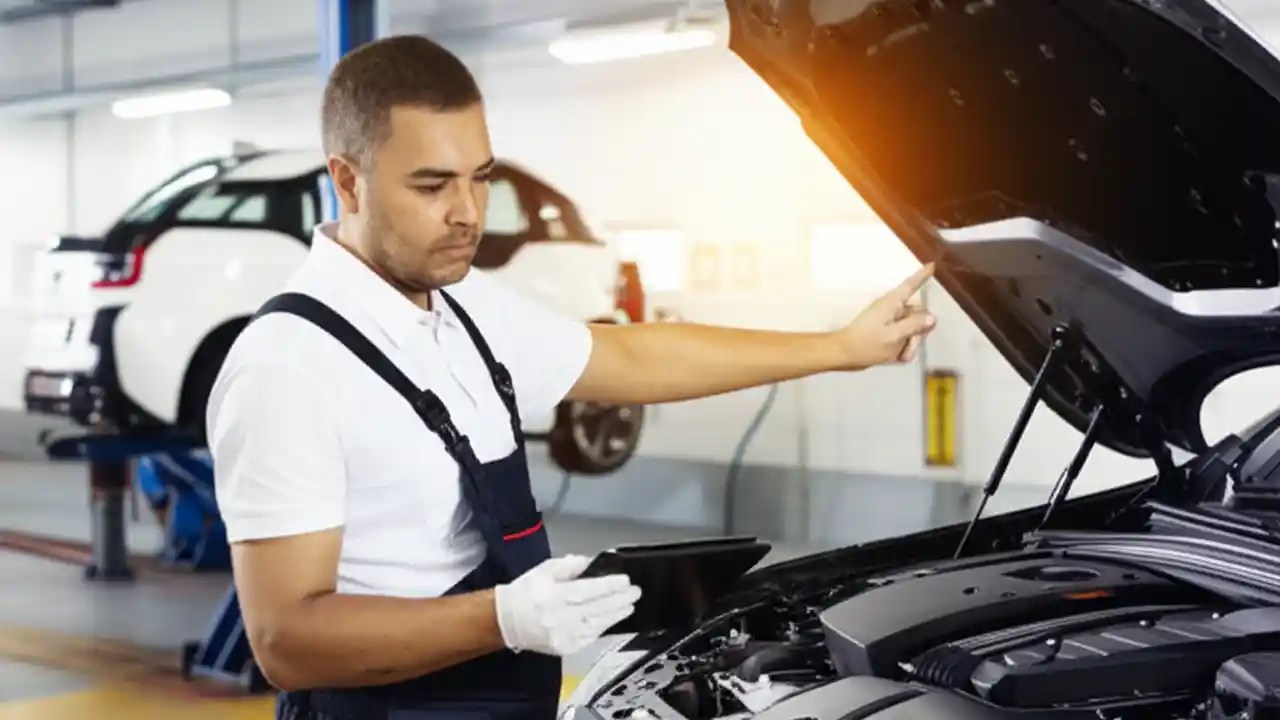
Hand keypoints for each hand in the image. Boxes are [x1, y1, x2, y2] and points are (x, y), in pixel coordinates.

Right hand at [493, 555, 640, 656]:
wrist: (506, 621)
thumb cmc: (527, 592)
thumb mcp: (545, 570)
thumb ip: (569, 565)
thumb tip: (591, 563)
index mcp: (555, 596)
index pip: (588, 590)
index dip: (609, 586)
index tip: (625, 580)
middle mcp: (561, 618)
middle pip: (597, 609)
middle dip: (619, 600)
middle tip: (635, 592)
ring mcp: (564, 636)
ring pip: (597, 625)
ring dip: (615, 615)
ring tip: (629, 606)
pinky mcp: (566, 648)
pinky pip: (590, 637)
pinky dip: (603, 627)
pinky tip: (612, 619)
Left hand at [833, 264, 937, 368]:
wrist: (844, 354)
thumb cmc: (867, 343)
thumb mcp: (894, 336)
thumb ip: (914, 326)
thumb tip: (932, 318)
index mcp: (892, 303)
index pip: (911, 285)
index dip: (922, 276)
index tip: (932, 264)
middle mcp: (892, 308)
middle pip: (917, 314)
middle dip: (918, 332)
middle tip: (909, 346)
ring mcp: (888, 320)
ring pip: (911, 328)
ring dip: (910, 343)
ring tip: (900, 354)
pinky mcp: (885, 331)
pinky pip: (902, 337)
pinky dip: (903, 347)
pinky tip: (897, 357)